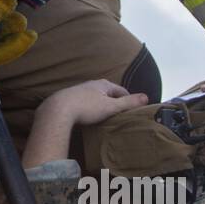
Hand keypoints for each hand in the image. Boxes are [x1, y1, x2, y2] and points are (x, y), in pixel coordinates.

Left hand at [24, 80, 148, 166]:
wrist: (58, 110)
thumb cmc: (86, 107)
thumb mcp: (111, 106)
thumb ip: (128, 103)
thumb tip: (146, 97)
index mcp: (103, 84)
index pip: (122, 91)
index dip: (129, 101)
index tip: (132, 112)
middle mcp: (91, 84)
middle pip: (108, 94)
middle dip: (114, 104)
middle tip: (120, 117)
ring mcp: (79, 91)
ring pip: (95, 99)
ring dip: (101, 107)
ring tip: (105, 119)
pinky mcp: (69, 100)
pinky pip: (84, 104)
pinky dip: (89, 110)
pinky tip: (88, 118)